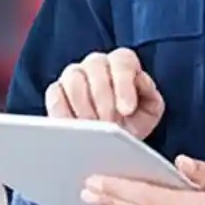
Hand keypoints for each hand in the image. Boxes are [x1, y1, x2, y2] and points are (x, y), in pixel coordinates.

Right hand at [45, 48, 164, 139]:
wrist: (113, 142)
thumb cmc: (131, 122)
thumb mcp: (149, 111)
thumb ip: (150, 94)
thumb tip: (140, 83)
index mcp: (122, 62)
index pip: (122, 62)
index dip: (124, 85)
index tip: (126, 110)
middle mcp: (97, 63)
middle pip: (96, 67)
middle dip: (103, 99)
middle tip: (109, 125)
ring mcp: (74, 74)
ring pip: (74, 79)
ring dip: (84, 107)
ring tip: (93, 130)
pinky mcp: (56, 91)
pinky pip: (55, 94)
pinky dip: (63, 112)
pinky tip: (74, 129)